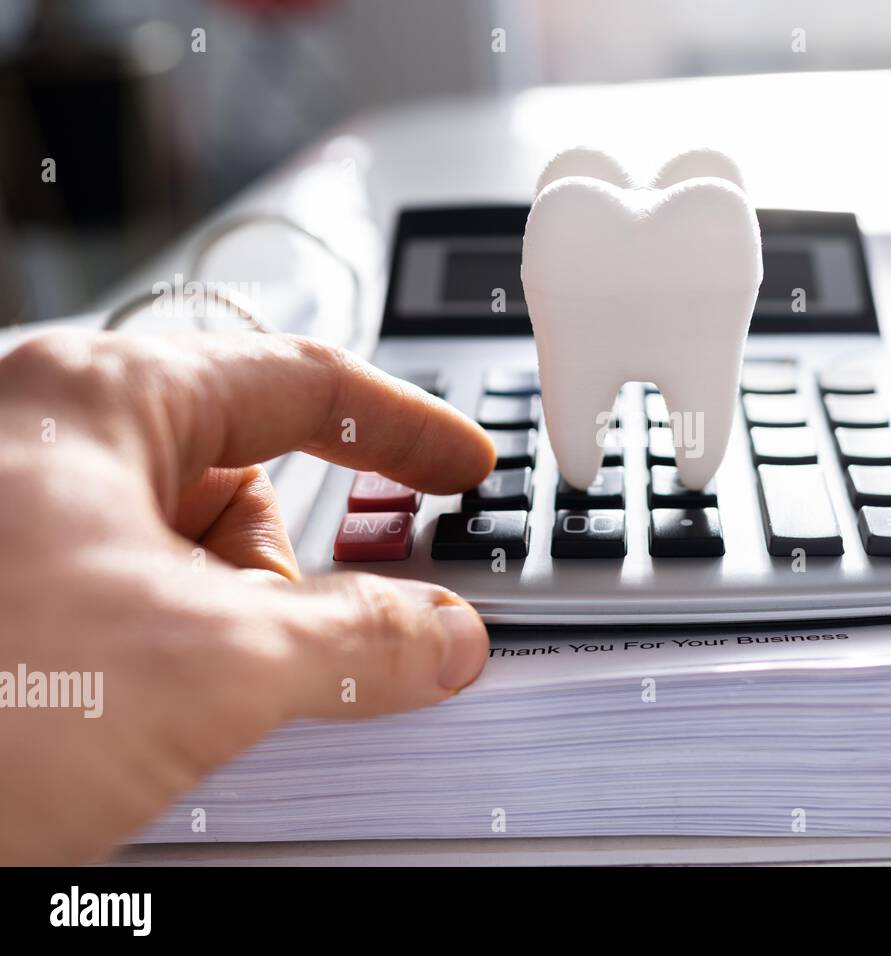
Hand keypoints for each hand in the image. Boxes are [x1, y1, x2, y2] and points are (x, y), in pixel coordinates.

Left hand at [0, 330, 496, 863]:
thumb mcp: (206, 665)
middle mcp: (46, 443)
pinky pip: (125, 605)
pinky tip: (122, 722)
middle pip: (238, 487)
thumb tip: (444, 636)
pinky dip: (161, 659)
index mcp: (99, 401)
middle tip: (276, 651)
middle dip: (274, 578)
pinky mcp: (0, 595)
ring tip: (160, 704)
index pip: (302, 383)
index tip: (461, 464)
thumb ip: (360, 641)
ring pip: (180, 560)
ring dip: (213, 635)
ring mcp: (14, 521)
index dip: (405, 426)